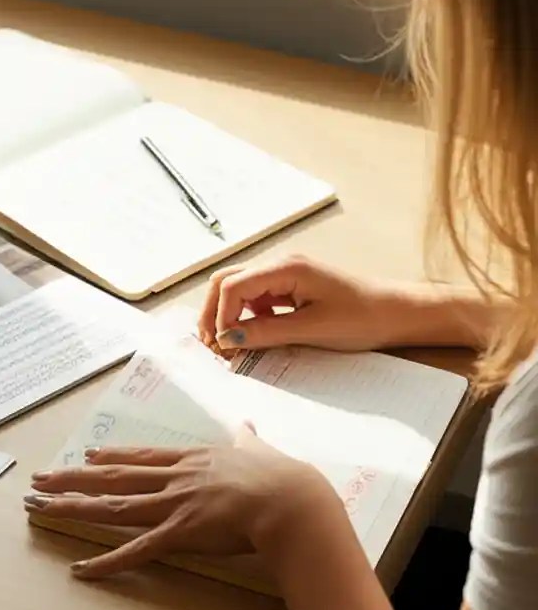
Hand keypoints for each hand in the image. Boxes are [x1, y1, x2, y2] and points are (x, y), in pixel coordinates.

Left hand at [24, 424, 342, 578]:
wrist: (289, 499)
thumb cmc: (280, 476)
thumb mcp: (258, 448)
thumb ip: (248, 437)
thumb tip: (247, 422)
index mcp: (192, 458)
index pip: (141, 457)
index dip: (111, 457)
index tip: (87, 455)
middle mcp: (174, 478)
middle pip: (113, 477)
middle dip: (73, 478)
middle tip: (41, 478)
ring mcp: (172, 504)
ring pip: (112, 506)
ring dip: (73, 506)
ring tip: (42, 506)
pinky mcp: (178, 533)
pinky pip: (135, 551)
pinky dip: (107, 561)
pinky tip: (81, 568)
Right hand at [197, 256, 406, 352]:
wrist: (398, 313)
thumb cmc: (364, 317)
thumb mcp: (312, 330)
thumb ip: (266, 332)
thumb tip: (229, 337)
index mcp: (286, 268)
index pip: (233, 286)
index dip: (221, 316)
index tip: (223, 344)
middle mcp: (280, 265)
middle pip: (227, 281)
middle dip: (213, 311)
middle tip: (210, 342)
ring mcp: (284, 275)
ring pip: (238, 288)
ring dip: (226, 313)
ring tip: (226, 341)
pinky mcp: (290, 287)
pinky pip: (256, 298)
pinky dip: (244, 315)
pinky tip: (252, 334)